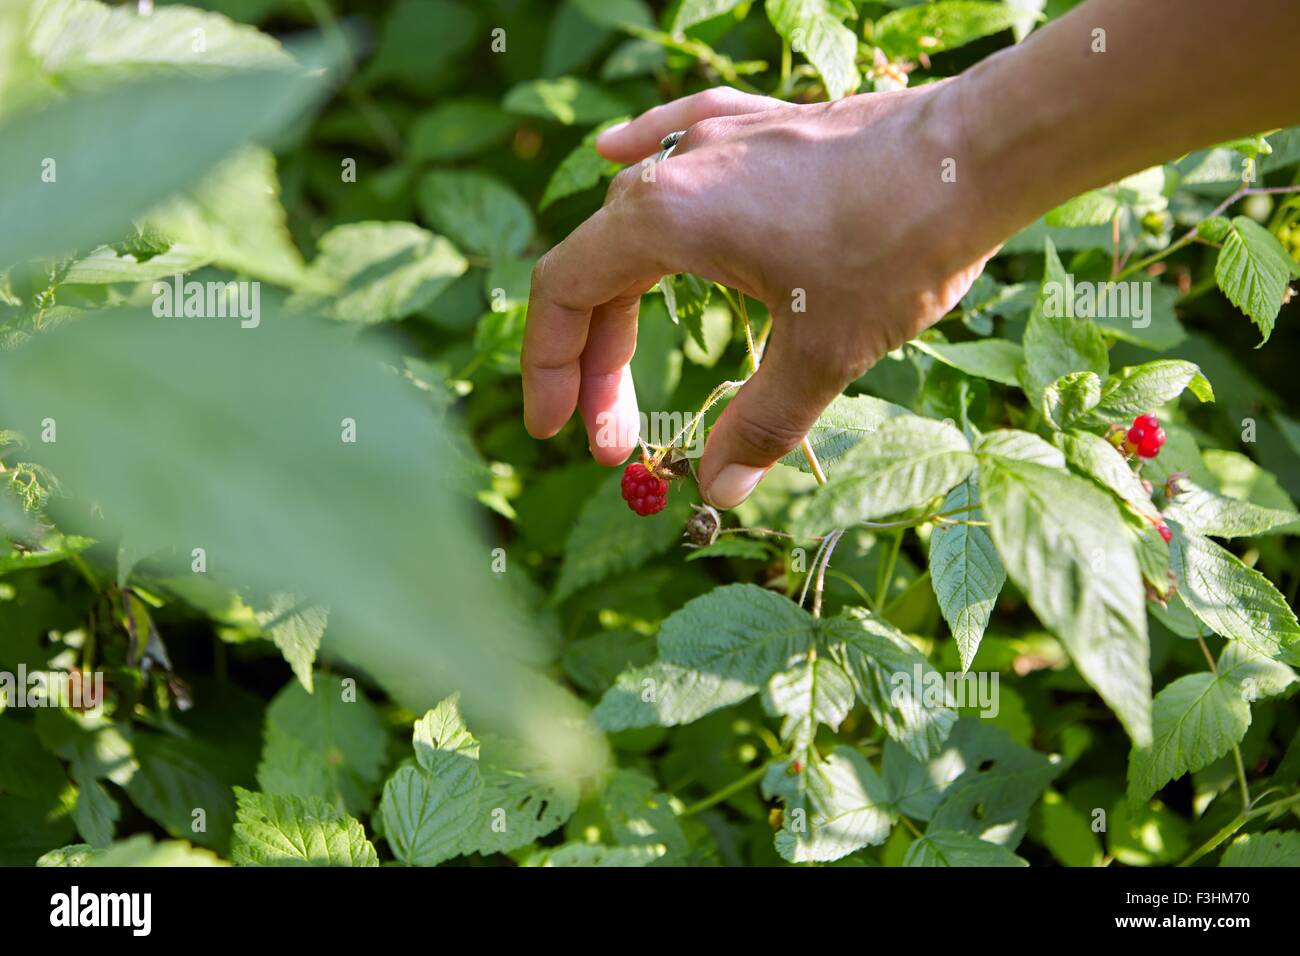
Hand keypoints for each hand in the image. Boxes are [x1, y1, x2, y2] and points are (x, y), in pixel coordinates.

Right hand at [522, 82, 1001, 508]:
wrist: (980, 150)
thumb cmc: (897, 242)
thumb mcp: (821, 352)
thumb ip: (757, 424)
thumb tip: (717, 489)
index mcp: (665, 219)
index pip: (566, 293)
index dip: (551, 368)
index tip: (560, 431)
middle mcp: (675, 169)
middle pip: (597, 267)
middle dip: (596, 359)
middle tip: (615, 435)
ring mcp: (717, 138)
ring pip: (635, 219)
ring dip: (621, 294)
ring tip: (617, 356)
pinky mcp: (760, 128)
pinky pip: (675, 144)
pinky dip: (644, 173)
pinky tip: (615, 154)